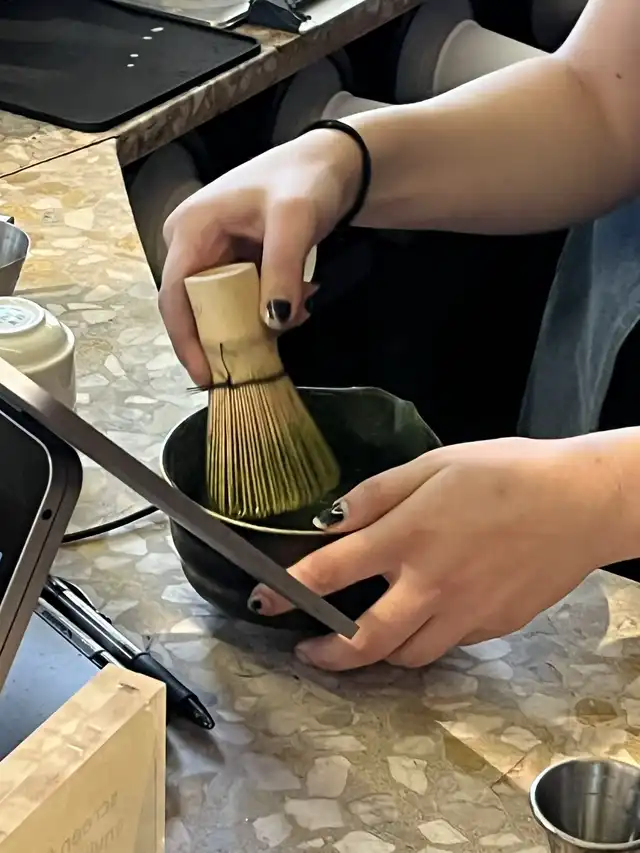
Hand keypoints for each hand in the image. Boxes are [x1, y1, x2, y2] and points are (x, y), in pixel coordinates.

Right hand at [159, 130, 360, 386]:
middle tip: (274, 343)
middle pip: (196, 308)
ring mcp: (211, 253)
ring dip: (259, 320)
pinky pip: (240, 299)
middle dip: (234, 332)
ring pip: (222, 308)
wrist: (331, 164)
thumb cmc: (306, 180)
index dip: (187, 341)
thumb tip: (273, 320)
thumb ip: (282, 270)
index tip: (207, 376)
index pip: (174, 296)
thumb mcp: (295, 222)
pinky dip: (268, 306)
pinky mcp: (233, 261)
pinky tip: (301, 297)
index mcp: (190, 229)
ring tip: (301, 308)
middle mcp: (191, 243)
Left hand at [248, 436, 624, 670]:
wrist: (579, 502)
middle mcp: (431, 584)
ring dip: (375, 654)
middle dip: (327, 653)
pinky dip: (424, 639)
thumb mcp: (434, 465)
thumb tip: (328, 519)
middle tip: (309, 649)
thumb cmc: (506, 472)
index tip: (263, 601)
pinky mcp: (492, 627)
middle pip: (366, 640)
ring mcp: (465, 612)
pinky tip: (422, 617)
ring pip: (407, 654)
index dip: (288, 589)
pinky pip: (447, 644)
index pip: (330, 571)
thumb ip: (376, 494)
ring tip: (361, 639)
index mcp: (409, 536)